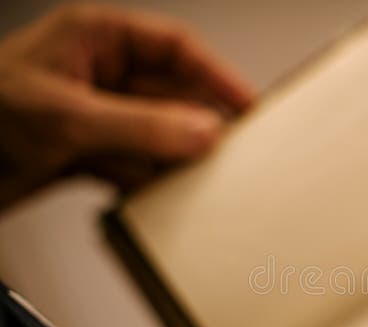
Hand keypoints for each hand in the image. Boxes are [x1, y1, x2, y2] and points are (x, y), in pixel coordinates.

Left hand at [0, 3, 254, 205]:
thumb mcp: (66, 116)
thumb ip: (143, 126)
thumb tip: (204, 132)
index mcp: (96, 38)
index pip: (176, 48)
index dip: (218, 75)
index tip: (250, 106)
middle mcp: (100, 74)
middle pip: (173, 94)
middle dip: (201, 123)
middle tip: (237, 150)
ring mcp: (95, 116)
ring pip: (158, 134)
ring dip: (177, 159)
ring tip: (206, 179)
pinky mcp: (86, 154)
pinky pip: (136, 165)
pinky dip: (150, 183)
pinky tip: (164, 196)